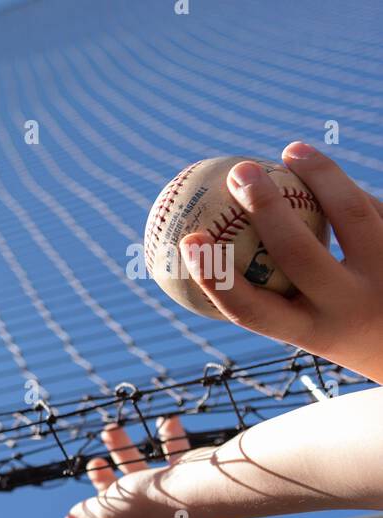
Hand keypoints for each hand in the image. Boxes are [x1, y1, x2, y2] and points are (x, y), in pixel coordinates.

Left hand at [64, 417, 212, 517]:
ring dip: (132, 445)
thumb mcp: (112, 507)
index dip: (102, 485)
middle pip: (131, 481)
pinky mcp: (196, 475)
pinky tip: (167, 420)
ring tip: (119, 426)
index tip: (94, 464)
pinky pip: (180, 452)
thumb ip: (89, 514)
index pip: (115, 506)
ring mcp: (180, 492)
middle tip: (108, 432)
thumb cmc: (157, 500)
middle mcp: (159, 509)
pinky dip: (172, 436)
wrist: (209, 489)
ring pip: (151, 465)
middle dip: (117, 455)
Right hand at [183, 141, 382, 382]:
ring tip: (292, 150)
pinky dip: (347, 190)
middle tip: (238, 172)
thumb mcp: (309, 326)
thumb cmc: (345, 329)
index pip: (252, 310)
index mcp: (312, 332)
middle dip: (264, 208)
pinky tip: (323, 172)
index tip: (189, 239)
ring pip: (351, 213)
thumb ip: (268, 295)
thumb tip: (205, 246)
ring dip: (320, 174)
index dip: (215, 276)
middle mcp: (351, 307)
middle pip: (299, 253)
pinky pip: (376, 207)